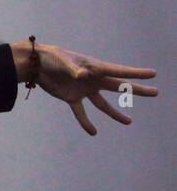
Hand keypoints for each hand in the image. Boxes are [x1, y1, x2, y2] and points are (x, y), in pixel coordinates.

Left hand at [13, 39, 157, 134]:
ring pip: (102, 104)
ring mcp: (83, 89)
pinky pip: (81, 112)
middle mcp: (92, 79)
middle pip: (118, 87)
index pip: (119, 71)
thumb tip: (82, 75)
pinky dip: (86, 122)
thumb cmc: (50, 57)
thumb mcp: (63, 60)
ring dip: (115, 113)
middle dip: (136, 90)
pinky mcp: (71, 97)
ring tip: (129, 122)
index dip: (136, 73)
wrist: (34, 64)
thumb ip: (73, 68)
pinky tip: (93, 132)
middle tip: (155, 92)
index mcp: (94, 67)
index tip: (153, 73)